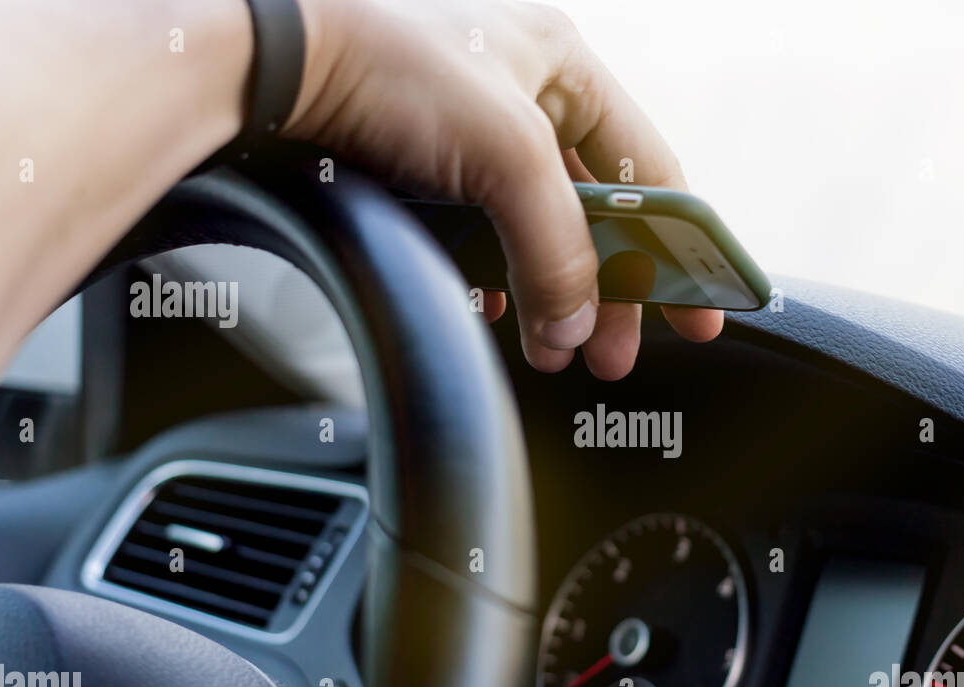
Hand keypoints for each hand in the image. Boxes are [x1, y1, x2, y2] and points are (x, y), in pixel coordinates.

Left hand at [285, 0, 723, 378]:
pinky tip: (495, 312)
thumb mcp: (507, 157)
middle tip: (613, 351)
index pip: (654, 171)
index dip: (682, 248)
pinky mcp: (421, 165)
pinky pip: (481, 235)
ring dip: (549, 295)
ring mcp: (469, 132)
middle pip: (596, 212)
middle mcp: (525, 94)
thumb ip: (559, 248)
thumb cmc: (389, 64)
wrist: (266, 59)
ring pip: (536, 231)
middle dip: (607, 290)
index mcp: (565, 66)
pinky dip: (495, 280)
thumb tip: (576, 323)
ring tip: (552, 348)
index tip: (696, 312)